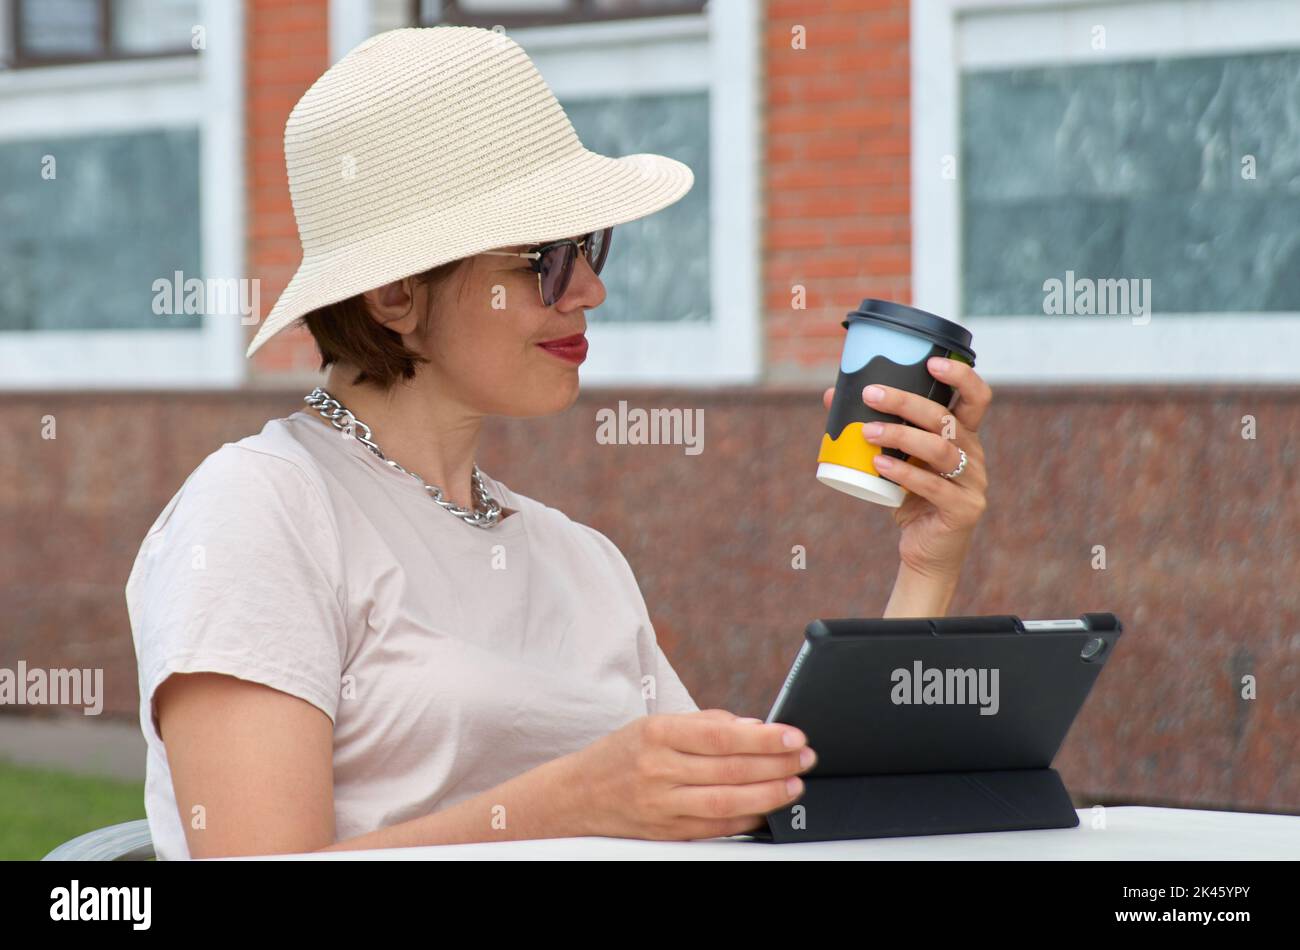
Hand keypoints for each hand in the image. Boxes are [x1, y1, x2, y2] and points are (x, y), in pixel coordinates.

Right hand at [564, 709, 816, 840]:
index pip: (720, 735)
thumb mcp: (655, 724)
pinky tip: (769, 810)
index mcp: (657, 734)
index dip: (762, 738)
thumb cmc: (622, 754)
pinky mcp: (667, 832)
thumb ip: (706, 724)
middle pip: (729, 770)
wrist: (577, 796)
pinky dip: (747, 819)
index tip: (792, 736)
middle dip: (776, 764)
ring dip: (768, 794)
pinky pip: (716, 828)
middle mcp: (658, 770)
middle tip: (805, 758)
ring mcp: (662, 805)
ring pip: (726, 802)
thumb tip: (755, 728)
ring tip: (795, 785)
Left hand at [822, 356, 992, 580]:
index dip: (960, 376)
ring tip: (868, 431)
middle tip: (871, 394)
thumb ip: (873, 428)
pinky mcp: (963, 509)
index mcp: (963, 436)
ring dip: (902, 435)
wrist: (925, 551)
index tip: (930, 362)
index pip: (976, 397)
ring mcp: (973, 482)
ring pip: (941, 449)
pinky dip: (904, 472)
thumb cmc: (910, 497)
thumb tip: (831, 396)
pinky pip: (934, 486)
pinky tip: (880, 464)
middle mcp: (974, 455)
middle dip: (907, 402)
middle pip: (947, 419)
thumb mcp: (893, 459)